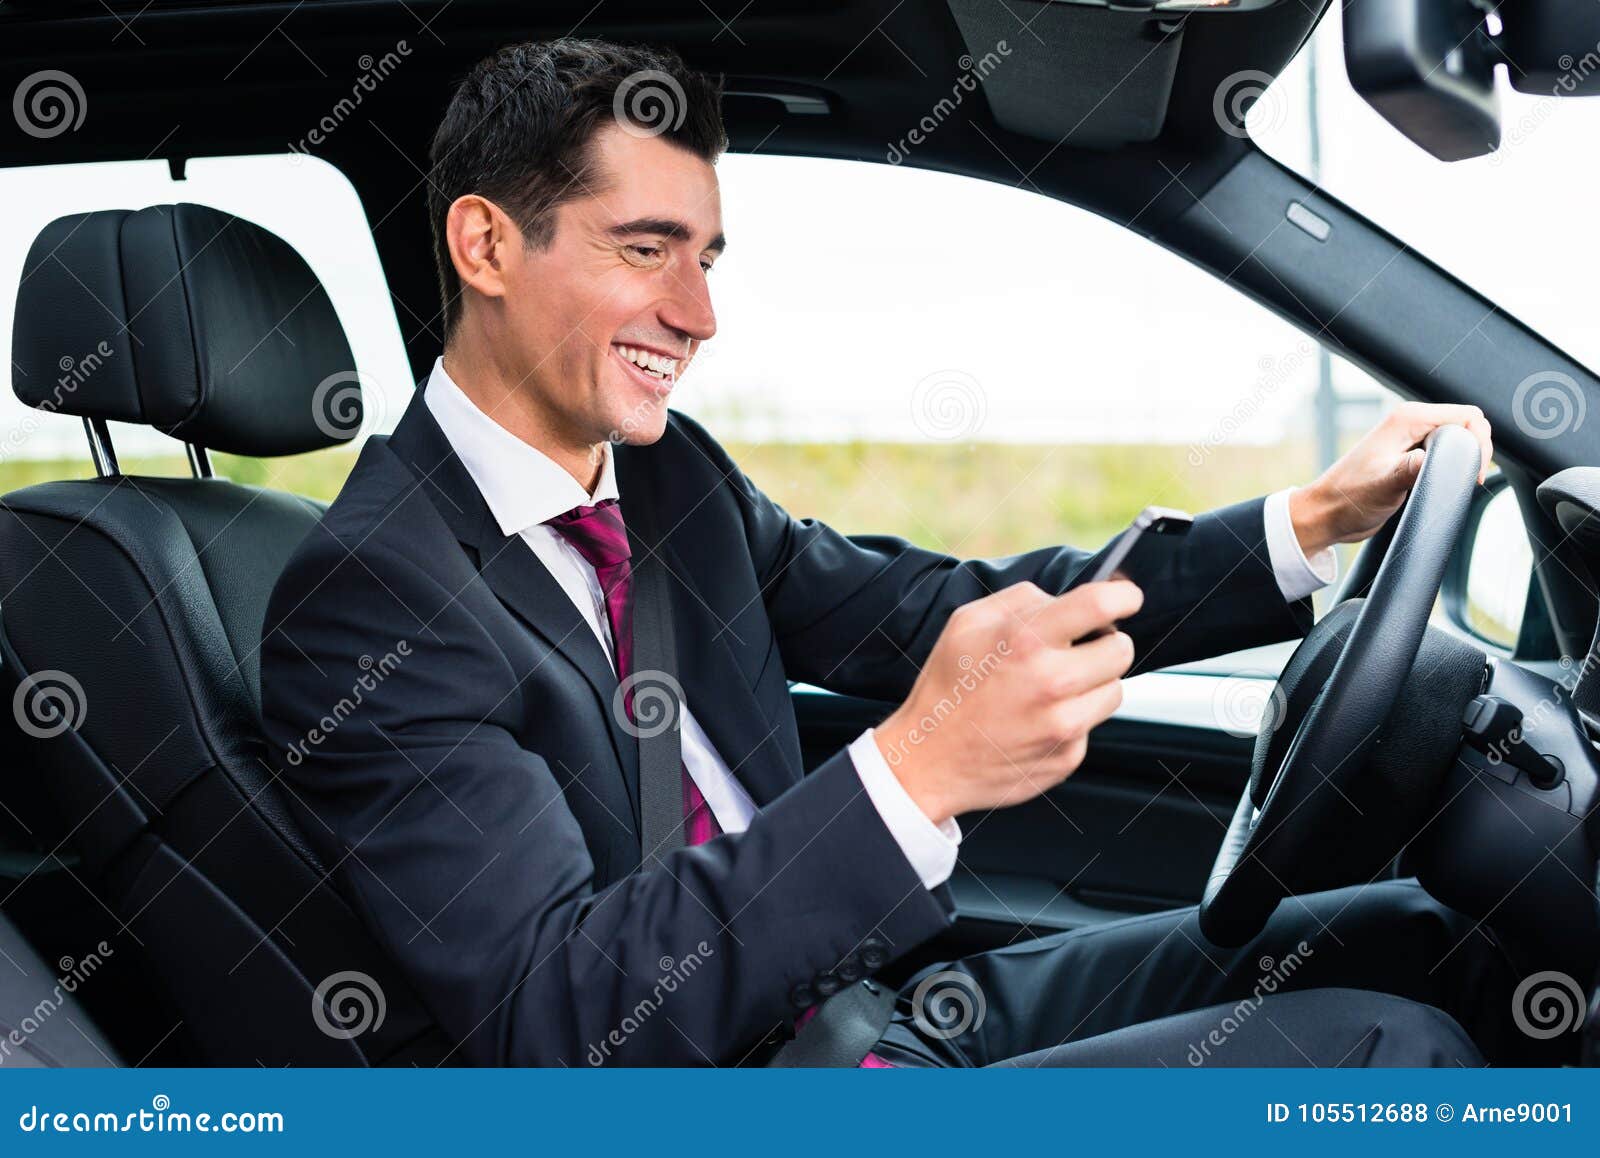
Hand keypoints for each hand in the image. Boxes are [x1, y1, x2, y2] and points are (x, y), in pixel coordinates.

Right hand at [874, 579, 1142, 824]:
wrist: (928, 760)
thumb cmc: (946, 686)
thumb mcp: (967, 623)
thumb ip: (1022, 600)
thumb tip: (1066, 598)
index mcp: (1025, 641)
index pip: (1100, 605)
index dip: (1123, 595)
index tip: (1126, 597)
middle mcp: (1051, 683)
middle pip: (1121, 649)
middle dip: (1105, 643)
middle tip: (1078, 649)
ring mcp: (1063, 726)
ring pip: (1114, 690)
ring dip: (1093, 683)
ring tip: (1052, 688)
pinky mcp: (1068, 757)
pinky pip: (1091, 726)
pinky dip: (1072, 719)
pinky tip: (1036, 721)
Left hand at [1289, 401, 1493, 555]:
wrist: (1326, 514)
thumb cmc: (1349, 499)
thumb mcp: (1384, 485)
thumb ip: (1411, 469)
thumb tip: (1435, 459)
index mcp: (1406, 419)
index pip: (1466, 416)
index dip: (1480, 442)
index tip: (1474, 473)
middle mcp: (1410, 423)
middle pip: (1466, 424)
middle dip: (1476, 450)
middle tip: (1470, 481)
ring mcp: (1411, 438)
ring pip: (1457, 439)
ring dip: (1465, 459)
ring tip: (1459, 483)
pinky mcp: (1410, 455)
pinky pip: (1445, 452)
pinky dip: (1454, 465)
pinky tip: (1448, 483)